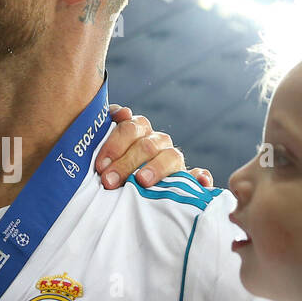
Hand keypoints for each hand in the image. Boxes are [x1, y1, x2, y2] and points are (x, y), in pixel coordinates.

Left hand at [95, 104, 210, 188]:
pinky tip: (200, 182)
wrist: (124, 187)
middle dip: (126, 163)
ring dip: (156, 168)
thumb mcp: (103, 151)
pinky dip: (201, 178)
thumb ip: (106, 129)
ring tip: (142, 180)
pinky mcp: (188, 178)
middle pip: (146, 145)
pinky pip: (200, 176)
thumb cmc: (110, 168)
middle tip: (109, 181)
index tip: (100, 166)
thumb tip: (123, 112)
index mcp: (138, 130)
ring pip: (171, 156)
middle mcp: (157, 141)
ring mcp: (173, 160)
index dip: (114, 146)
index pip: (130, 129)